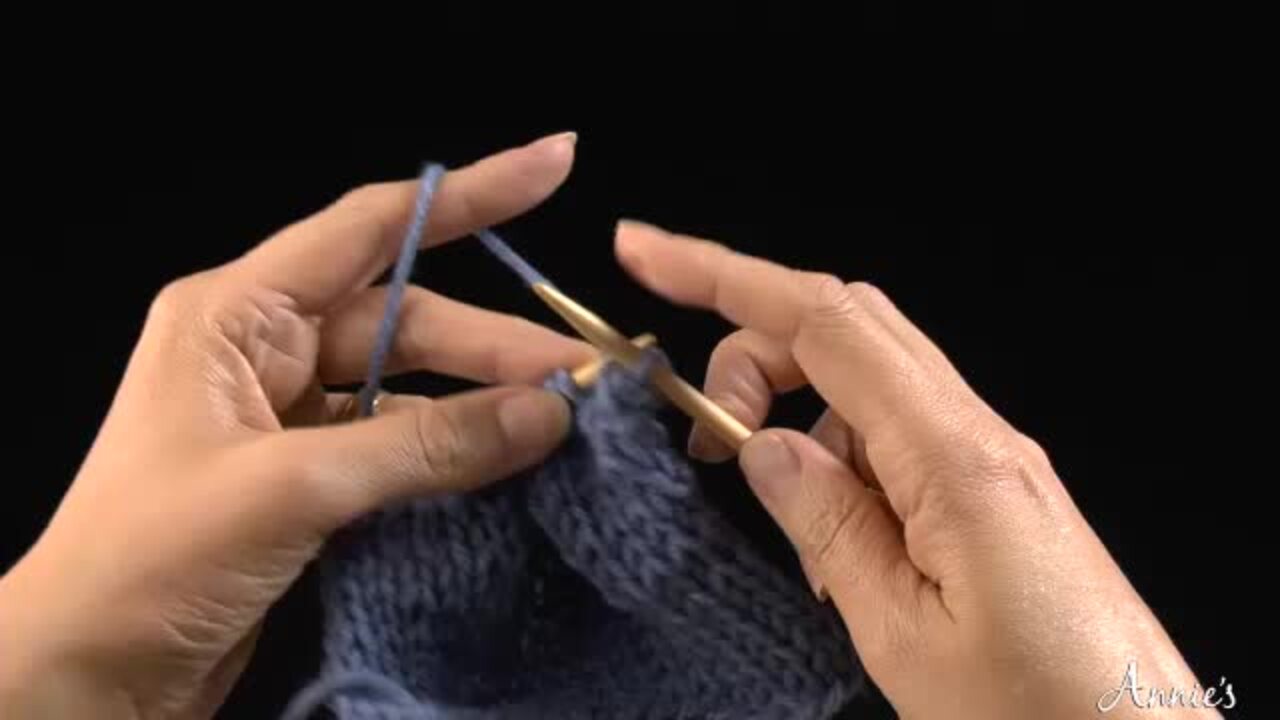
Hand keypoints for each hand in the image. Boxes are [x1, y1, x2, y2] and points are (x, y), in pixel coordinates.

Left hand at [0, 133, 594, 718]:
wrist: (84, 678)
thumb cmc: (151, 559)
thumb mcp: (292, 488)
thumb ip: (425, 446)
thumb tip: (550, 411)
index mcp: (237, 312)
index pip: (372, 229)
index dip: (472, 195)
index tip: (558, 164)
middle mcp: (264, 350)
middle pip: (407, 322)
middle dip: (495, 346)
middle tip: (588, 376)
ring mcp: (287, 418)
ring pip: (409, 390)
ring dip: (481, 406)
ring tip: (566, 425)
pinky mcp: (306, 481)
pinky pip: (398, 448)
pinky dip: (453, 457)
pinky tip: (512, 467)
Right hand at [614, 221, 1221, 719]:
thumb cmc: (1039, 711)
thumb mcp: (903, 635)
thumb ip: (828, 528)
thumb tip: (765, 447)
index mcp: (954, 457)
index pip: (824, 323)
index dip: (725, 275)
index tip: (645, 254)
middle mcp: (978, 436)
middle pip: (844, 333)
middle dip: (752, 355)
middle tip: (701, 433)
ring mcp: (990, 459)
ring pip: (864, 388)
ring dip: (797, 424)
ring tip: (782, 525)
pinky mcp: (991, 491)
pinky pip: (894, 443)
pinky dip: (841, 469)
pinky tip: (839, 554)